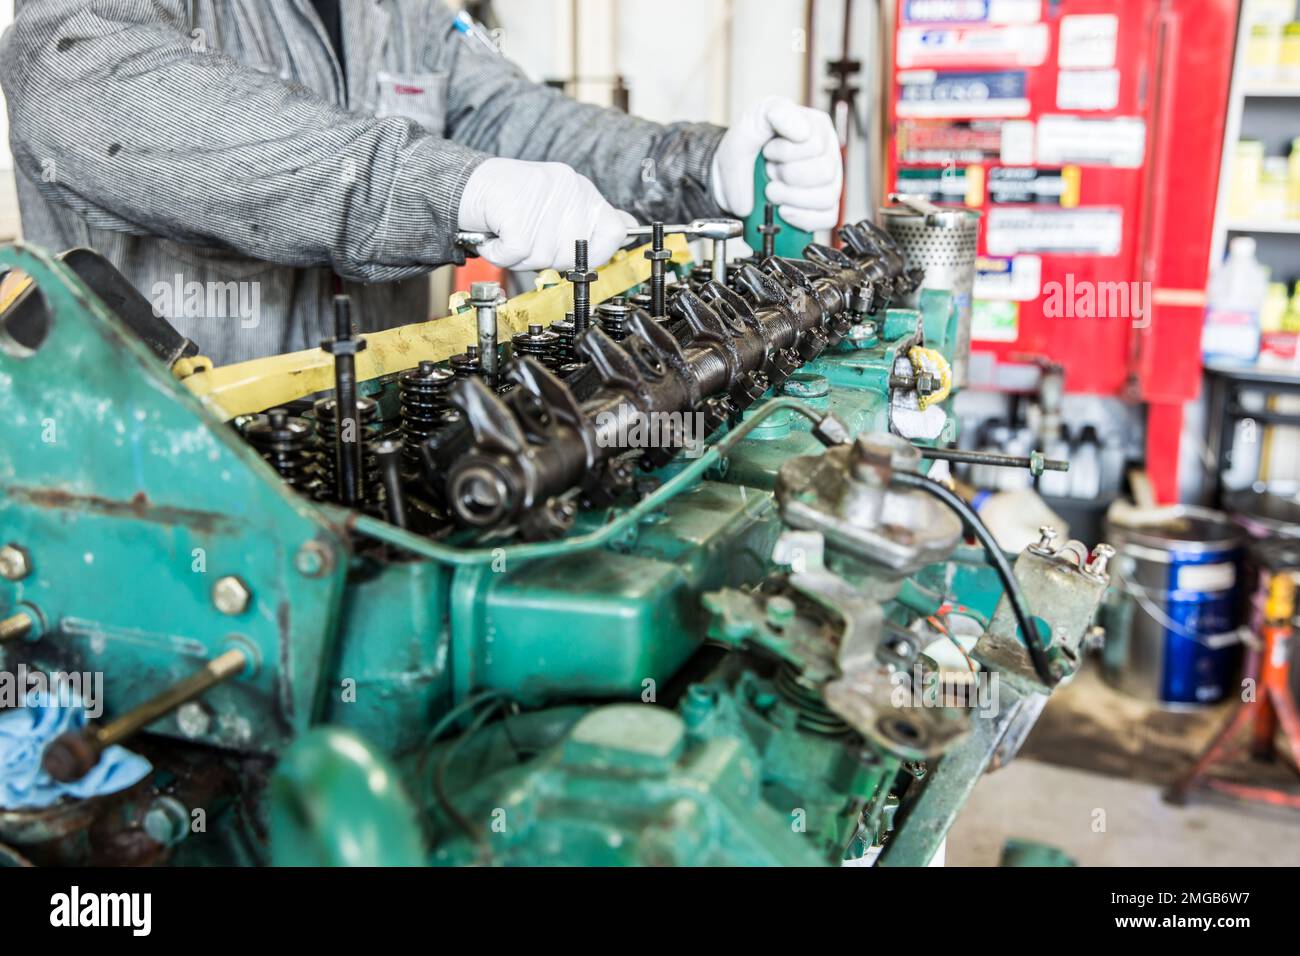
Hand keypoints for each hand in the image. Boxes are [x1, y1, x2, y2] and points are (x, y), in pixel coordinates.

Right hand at [457, 158, 634, 270]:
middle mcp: (568, 189)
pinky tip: (496, 236)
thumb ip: (590, 219)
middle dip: (547, 258)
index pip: (615, 231)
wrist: (467, 186)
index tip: (579, 256)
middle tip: (528, 238)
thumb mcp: (560, 205)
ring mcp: (543, 198)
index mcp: (581, 189)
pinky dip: (500, 254)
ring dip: (519, 257)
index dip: (598, 253)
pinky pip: (516, 254)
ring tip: (509, 233)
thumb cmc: (513, 202)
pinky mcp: (517, 210)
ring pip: (543, 258)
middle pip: (574, 255)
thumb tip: (628, 228)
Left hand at [711, 96, 841, 231]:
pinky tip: (784, 209)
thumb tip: (802, 131)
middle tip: (770, 172)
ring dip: (792, 198)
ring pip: (827, 197)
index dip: (785, 153)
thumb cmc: (746, 146)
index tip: (768, 152)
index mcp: (817, 128)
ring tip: (773, 191)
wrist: (730, 177)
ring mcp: (829, 183)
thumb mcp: (753, 118)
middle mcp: (828, 154)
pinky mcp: (823, 209)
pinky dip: (802, 218)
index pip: (815, 145)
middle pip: (824, 173)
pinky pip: (827, 218)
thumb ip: (777, 114)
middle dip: (788, 176)